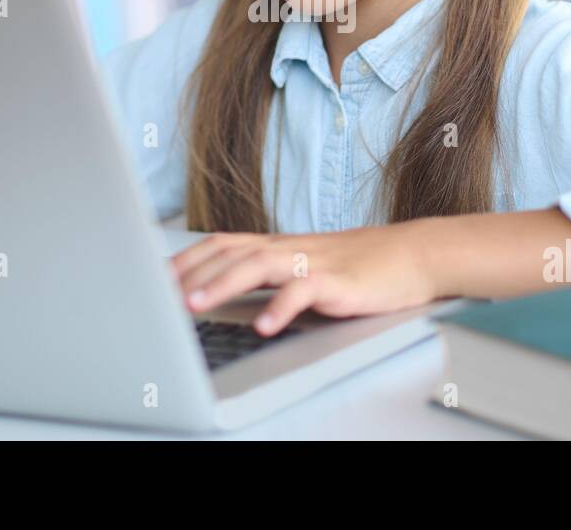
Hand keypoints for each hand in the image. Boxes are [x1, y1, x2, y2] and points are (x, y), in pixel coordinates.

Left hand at [169, 221, 441, 335]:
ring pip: (257, 265)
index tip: (154, 277)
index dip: (186, 259)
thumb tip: (227, 291)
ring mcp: (313, 262)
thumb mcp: (308, 266)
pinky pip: (304, 291)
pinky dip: (282, 307)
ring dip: (221, 284)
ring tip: (193, 306)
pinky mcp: (338, 281)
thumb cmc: (362, 266)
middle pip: (230, 251)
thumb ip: (271, 275)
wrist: (416, 255)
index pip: (222, 243)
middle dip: (190, 272)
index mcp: (279, 245)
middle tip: (157, 294)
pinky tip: (265, 326)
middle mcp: (289, 248)